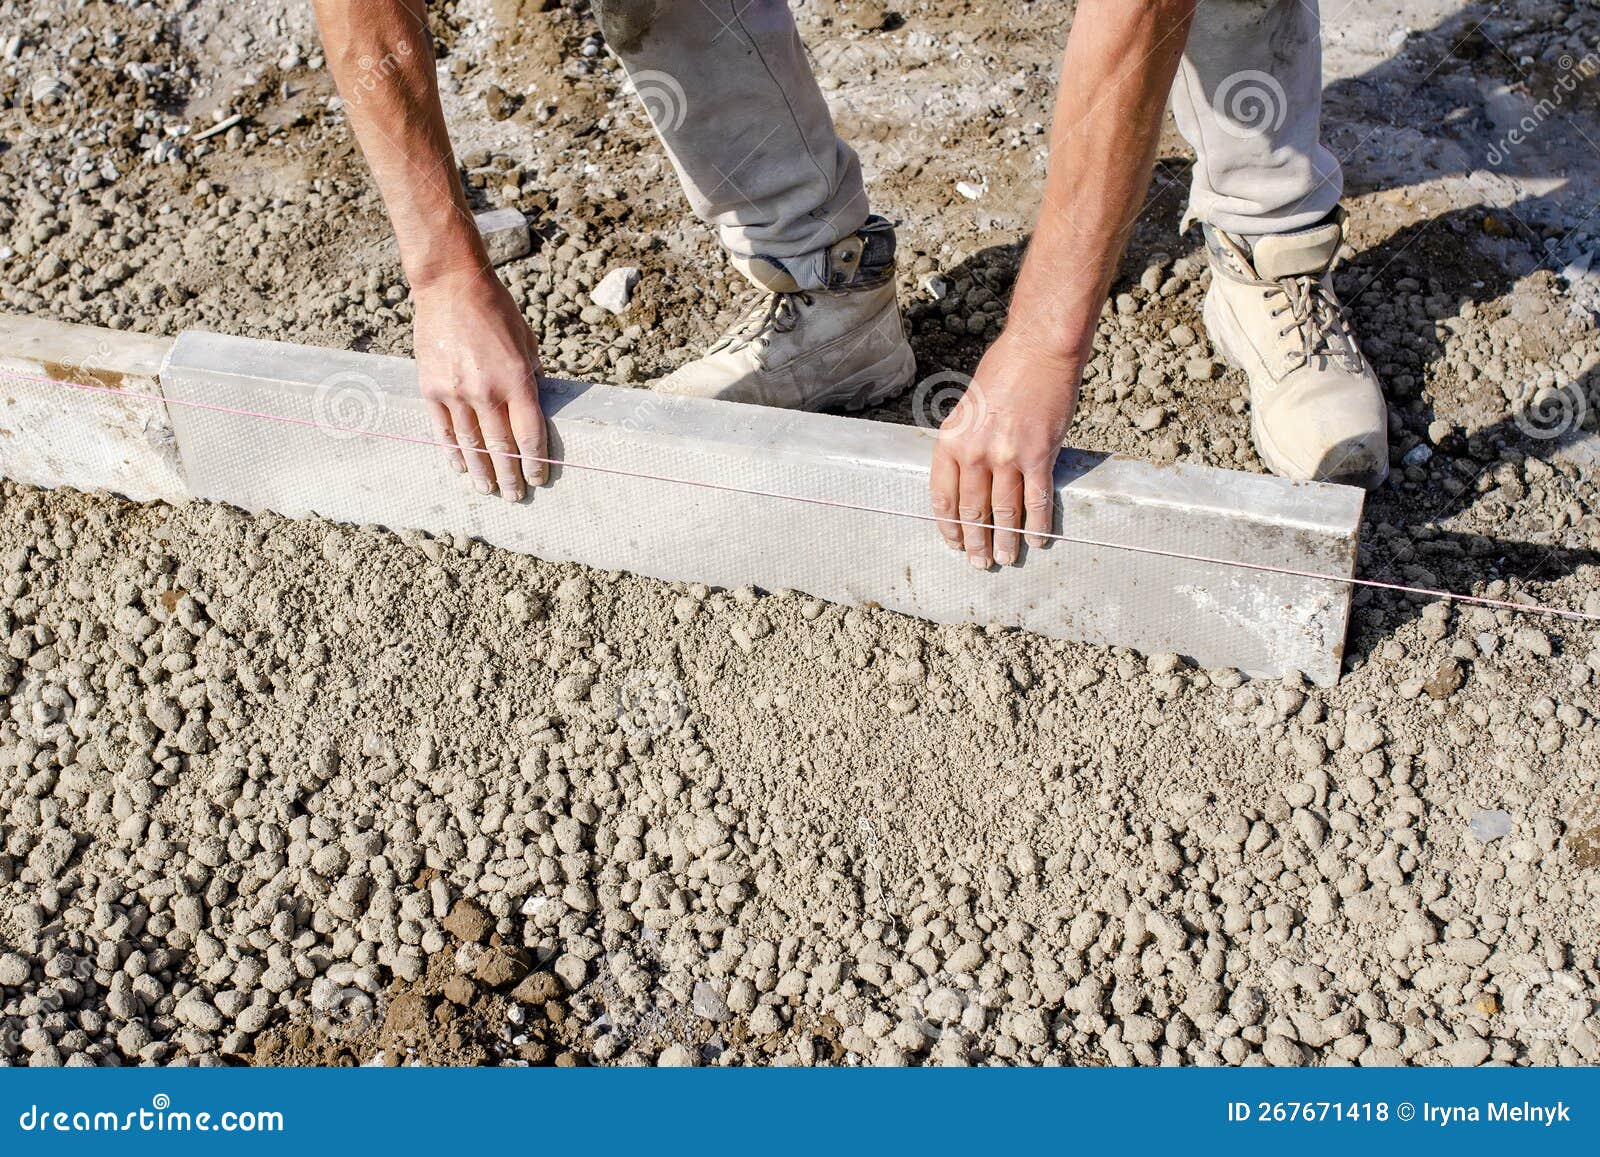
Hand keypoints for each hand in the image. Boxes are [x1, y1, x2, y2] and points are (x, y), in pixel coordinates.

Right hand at [413, 269, 546, 499]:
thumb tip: (535, 410)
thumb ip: (532, 379)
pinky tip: (461, 468)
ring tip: (489, 491)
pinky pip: (442, 430)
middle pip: (501, 448)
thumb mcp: (527, 343)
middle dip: (512, 476)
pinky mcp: (431, 388)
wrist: (451, 287)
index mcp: (517, 381)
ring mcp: (456, 392)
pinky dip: (453, 452)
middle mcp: (486, 391)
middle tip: (517, 497)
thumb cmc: (497, 311)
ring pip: (471, 445)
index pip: (530, 436)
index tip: (540, 479)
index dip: (536, 462)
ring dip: (482, 472)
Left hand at [929, 333, 1081, 567]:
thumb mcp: (968, 408)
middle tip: (979, 563)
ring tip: (1005, 558)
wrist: (1038, 350)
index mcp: (951, 440)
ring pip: (1003, 512)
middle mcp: (974, 452)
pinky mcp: (1039, 456)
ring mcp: (1007, 456)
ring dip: (1004, 541)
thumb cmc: (1003, 371)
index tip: (954, 543)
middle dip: (975, 542)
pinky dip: (1037, 525)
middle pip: (972, 511)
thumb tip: (968, 477)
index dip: (949, 527)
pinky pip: (1037, 501)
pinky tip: (1037, 540)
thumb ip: (965, 443)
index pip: (943, 498)